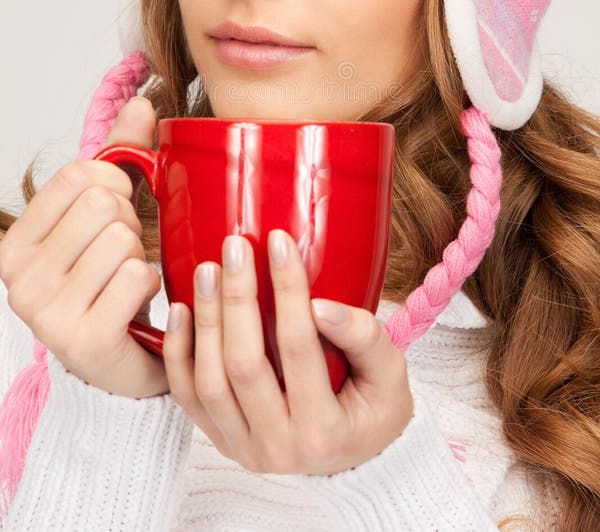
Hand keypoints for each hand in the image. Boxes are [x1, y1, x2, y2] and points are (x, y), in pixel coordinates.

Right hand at [0, 96, 168, 397]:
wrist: (124, 359)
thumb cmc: (111, 281)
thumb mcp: (108, 213)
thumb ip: (122, 156)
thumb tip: (143, 104)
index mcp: (15, 242)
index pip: (79, 174)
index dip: (116, 183)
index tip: (117, 209)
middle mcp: (17, 278)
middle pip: (103, 204)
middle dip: (131, 221)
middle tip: (125, 252)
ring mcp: (45, 314)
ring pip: (123, 239)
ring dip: (142, 254)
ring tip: (129, 278)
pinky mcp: (82, 341)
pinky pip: (136, 277)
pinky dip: (149, 284)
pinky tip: (138, 302)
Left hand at [162, 229, 413, 474]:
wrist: (356, 460)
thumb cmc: (375, 407)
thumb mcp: (390, 374)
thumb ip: (363, 338)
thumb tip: (320, 305)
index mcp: (324, 432)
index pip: (299, 349)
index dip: (288, 291)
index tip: (279, 242)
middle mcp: (278, 447)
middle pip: (244, 364)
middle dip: (237, 298)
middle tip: (235, 247)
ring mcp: (242, 448)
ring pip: (209, 381)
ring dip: (205, 319)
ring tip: (207, 269)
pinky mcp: (220, 441)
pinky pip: (187, 397)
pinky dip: (178, 352)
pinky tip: (180, 309)